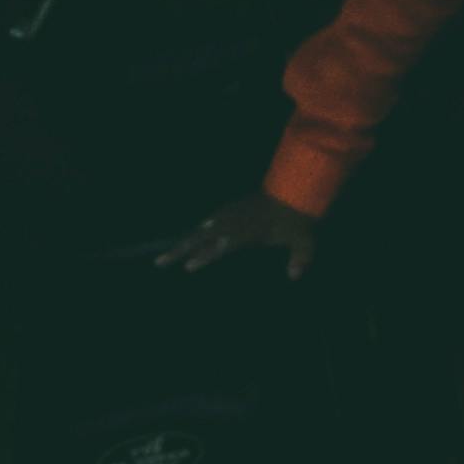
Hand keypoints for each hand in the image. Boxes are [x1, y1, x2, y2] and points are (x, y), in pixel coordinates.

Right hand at [155, 189, 320, 278]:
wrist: (297, 187)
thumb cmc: (298, 217)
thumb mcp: (304, 238)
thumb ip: (300, 256)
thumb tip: (294, 276)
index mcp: (248, 229)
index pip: (222, 244)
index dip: (206, 256)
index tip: (188, 267)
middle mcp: (234, 221)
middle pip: (201, 236)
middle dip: (180, 250)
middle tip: (159, 262)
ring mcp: (231, 214)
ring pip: (201, 229)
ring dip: (183, 242)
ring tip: (165, 255)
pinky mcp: (231, 210)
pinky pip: (208, 222)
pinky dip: (196, 232)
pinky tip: (187, 240)